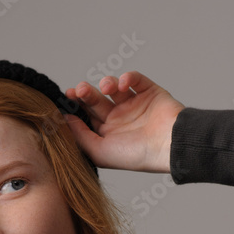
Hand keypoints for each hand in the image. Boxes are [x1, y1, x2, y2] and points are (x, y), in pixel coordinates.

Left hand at [64, 71, 185, 173]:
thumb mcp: (99, 151)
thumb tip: (64, 118)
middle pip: (96, 100)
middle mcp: (120, 118)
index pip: (87, 115)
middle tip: (80, 89)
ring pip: (114, 87)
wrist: (168, 147)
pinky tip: (123, 84)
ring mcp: (135, 105)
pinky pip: (136, 79)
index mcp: (108, 133)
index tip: (67, 97)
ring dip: (107, 83)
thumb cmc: (135, 155)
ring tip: (106, 88)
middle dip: (86, 93)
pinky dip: (128, 77)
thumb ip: (80, 136)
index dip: (76, 105)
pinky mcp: (151, 93)